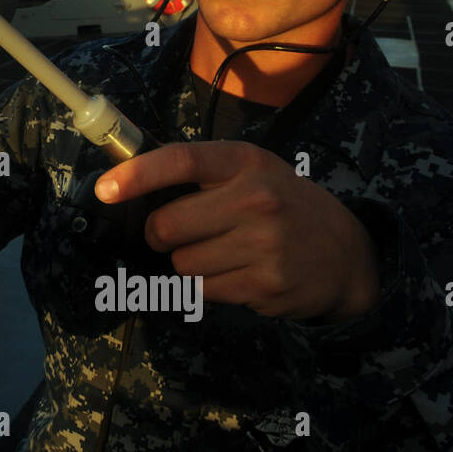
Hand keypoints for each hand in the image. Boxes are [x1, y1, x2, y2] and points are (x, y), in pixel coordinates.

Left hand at [95, 141, 380, 322]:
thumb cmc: (283, 205)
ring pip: (181, 264)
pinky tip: (242, 272)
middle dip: (163, 235)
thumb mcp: (251, 171)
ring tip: (226, 252)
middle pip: (165, 226)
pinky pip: (204, 291)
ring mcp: (264, 244)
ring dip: (191, 263)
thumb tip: (125, 183)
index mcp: (244, 162)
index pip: (180, 160)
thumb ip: (199, 173)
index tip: (105, 190)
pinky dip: (212, 286)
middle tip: (188, 232)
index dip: (136, 175)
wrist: (347, 253)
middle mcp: (255, 199)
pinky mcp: (266, 285)